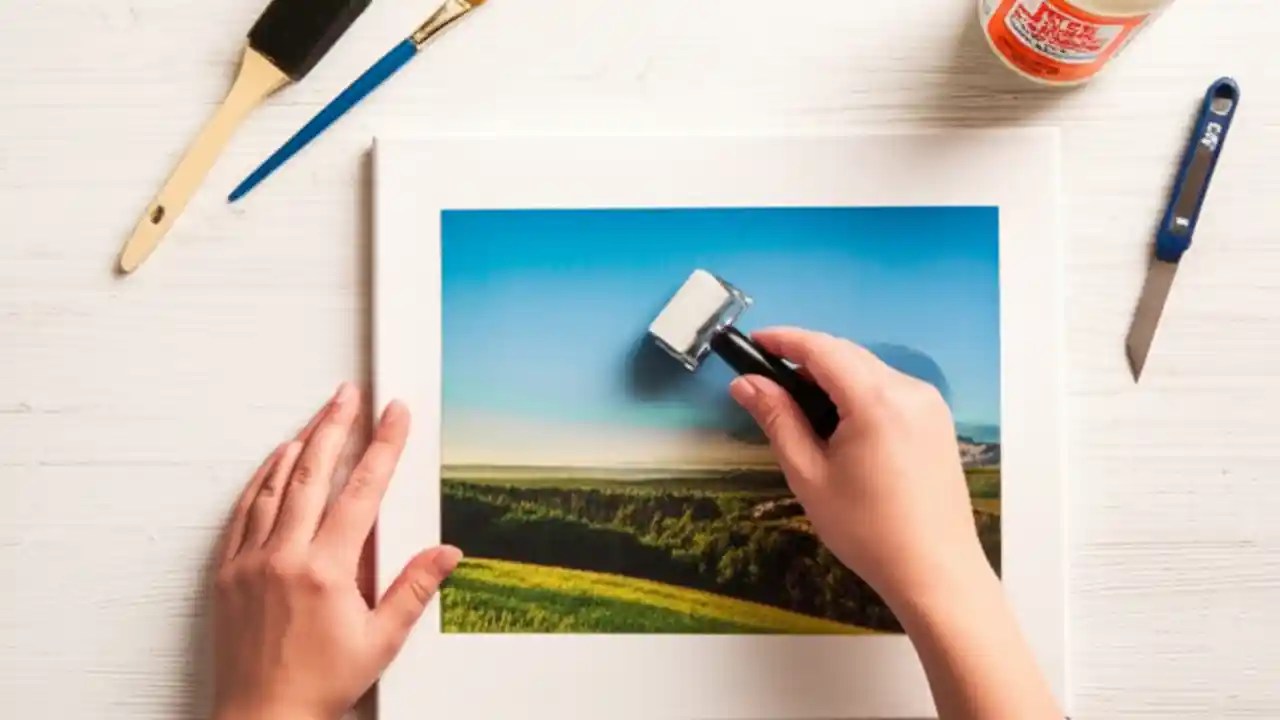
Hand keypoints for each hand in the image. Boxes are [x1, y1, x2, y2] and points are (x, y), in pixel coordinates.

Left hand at [212, 383, 461, 719]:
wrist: (262, 718)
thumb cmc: (318, 685)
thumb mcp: (380, 641)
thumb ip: (413, 589)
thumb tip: (446, 554)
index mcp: (327, 570)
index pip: (362, 491)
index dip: (384, 446)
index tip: (396, 416)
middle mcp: (284, 557)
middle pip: (312, 473)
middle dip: (334, 426)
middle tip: (348, 396)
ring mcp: (250, 562)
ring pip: (273, 486)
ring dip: (298, 446)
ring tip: (315, 419)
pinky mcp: (227, 573)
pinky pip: (242, 512)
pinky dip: (259, 481)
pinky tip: (272, 465)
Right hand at [728, 327, 989, 610]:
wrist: (935, 571)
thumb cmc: (867, 529)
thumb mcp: (809, 474)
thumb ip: (778, 420)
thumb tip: (746, 384)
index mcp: (877, 400)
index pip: (822, 348)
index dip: (784, 340)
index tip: (753, 341)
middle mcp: (909, 390)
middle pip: (847, 354)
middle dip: (806, 359)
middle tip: (768, 382)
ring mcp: (929, 404)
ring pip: (869, 370)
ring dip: (833, 376)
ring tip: (801, 407)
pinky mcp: (937, 421)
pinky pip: (889, 389)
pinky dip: (858, 392)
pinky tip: (839, 423)